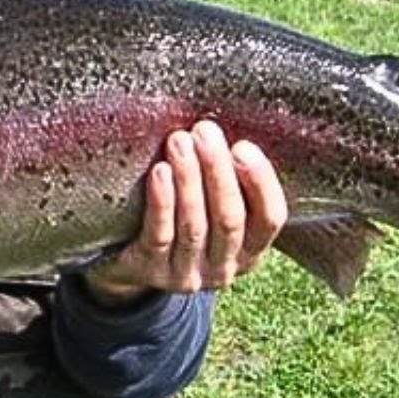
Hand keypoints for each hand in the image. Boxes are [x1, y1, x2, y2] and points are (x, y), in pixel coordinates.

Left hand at [83, 120, 287, 305]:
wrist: (128, 260)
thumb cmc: (179, 217)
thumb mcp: (211, 206)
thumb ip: (227, 177)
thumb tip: (226, 123)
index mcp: (251, 250)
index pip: (270, 218)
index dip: (260, 183)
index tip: (243, 146)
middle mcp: (224, 268)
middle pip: (229, 219)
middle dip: (218, 171)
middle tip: (205, 132)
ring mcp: (188, 274)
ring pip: (194, 225)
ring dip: (188, 179)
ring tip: (179, 141)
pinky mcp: (151, 271)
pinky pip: (159, 235)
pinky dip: (162, 201)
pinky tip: (160, 172)